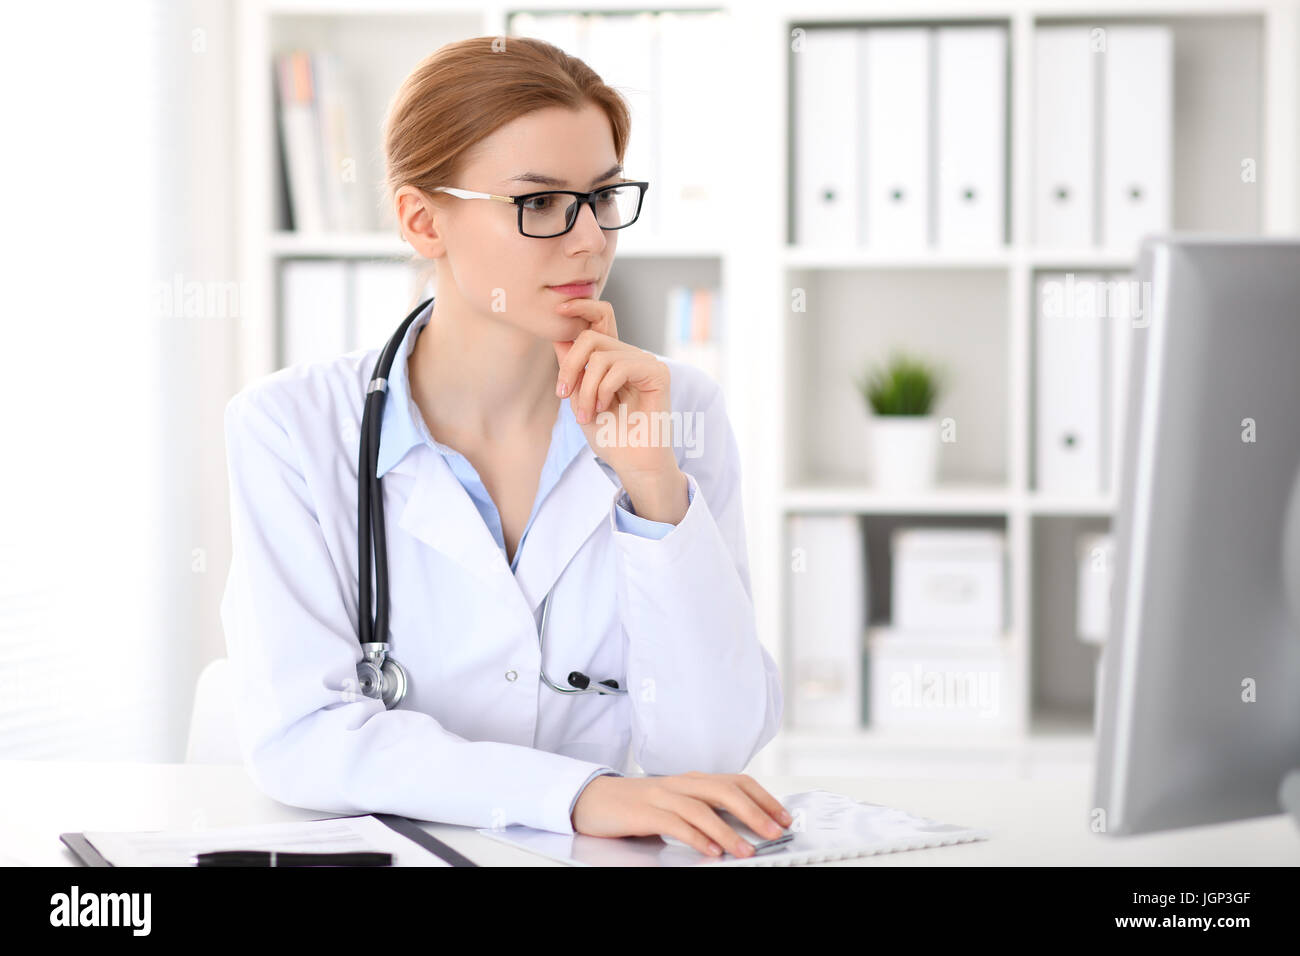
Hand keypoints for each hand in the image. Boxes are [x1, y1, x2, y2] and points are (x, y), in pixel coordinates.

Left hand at [552, 297, 677, 480]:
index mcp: (613, 358)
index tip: (558, 308)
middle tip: (563, 395)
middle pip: (590, 337)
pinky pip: (620, 367)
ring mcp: (645, 362)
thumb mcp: (579, 398)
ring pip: (601, 357)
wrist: (632, 463)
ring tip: (588, 414)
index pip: (600, 317)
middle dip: (570, 367)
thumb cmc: (609, 435)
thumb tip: (557, 334)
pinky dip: (605, 390)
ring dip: (586, 389)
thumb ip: (571, 367)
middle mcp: (630, 355)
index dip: (581, 306)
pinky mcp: (658, 373)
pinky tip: (606, 408)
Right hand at [570, 772, 793, 858]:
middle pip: (725, 790)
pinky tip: (711, 851)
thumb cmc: (637, 806)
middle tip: (775, 832)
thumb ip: (703, 809)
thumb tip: (740, 827)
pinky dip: (697, 838)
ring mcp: (662, 795)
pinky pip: (676, 824)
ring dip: (728, 831)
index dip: (764, 798)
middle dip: (755, 812)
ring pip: (703, 808)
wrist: (592, 800)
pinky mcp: (645, 811)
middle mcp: (681, 783)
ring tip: (746, 851)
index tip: (784, 817)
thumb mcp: (675, 803)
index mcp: (693, 780)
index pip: (736, 781)